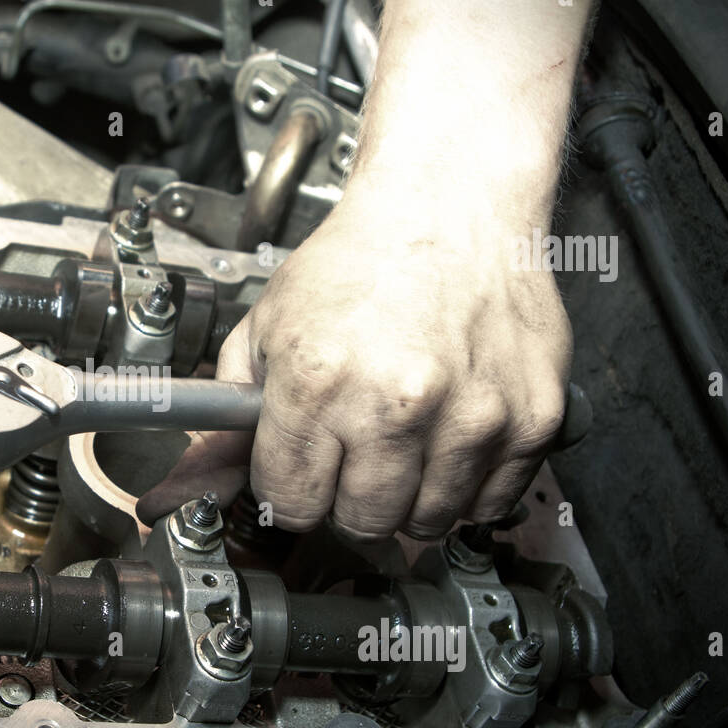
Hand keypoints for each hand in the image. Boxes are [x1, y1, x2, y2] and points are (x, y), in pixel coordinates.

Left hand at [137, 181, 572, 540]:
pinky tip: (452, 438)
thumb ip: (230, 416)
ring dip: (411, 497)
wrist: (450, 204)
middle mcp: (397, 404)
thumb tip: (196, 486)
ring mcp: (471, 415)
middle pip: (361, 523)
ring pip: (428, 522)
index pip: (292, 503)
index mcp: (319, 381)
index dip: (291, 490)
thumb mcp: (268, 327)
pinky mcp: (531, 418)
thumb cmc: (360, 260)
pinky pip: (492, 502)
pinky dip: (470, 487)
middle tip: (355, 454)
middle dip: (348, 498)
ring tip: (405, 440)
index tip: (301, 472)